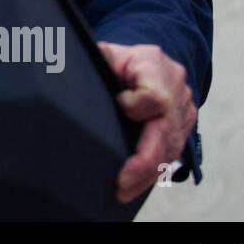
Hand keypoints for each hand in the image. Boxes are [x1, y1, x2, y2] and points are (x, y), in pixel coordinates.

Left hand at [98, 41, 196, 202]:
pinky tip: (135, 185)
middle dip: (142, 161)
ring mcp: (183, 111)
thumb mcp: (107, 52)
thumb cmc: (122, 60)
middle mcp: (176, 90)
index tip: (120, 104)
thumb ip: (93, 59)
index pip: (156, 96)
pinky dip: (152, 172)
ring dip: (146, 174)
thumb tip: (60, 62)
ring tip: (122, 190)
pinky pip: (171, 155)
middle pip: (165, 131)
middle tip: (120, 182)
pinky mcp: (183, 128)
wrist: (152, 62)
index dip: (138, 106)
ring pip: (170, 149)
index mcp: (154, 66)